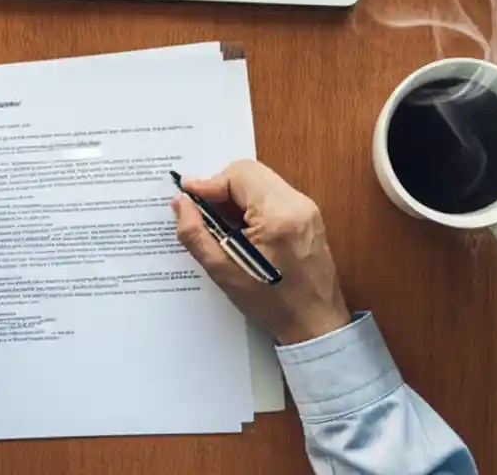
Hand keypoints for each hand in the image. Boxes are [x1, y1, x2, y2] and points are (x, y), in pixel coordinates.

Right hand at [171, 160, 350, 344]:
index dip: (208, 183)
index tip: (188, 198)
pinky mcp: (309, 216)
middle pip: (250, 172)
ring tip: (223, 226)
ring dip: (236, 196)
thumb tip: (180, 202)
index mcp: (278, 215)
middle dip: (222, 188)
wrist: (316, 323)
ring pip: (261, 182)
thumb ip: (196, 234)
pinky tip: (242, 230)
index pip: (238, 174)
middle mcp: (297, 204)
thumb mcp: (224, 272)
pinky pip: (273, 195)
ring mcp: (307, 208)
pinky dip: (252, 204)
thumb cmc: (272, 304)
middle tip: (204, 214)